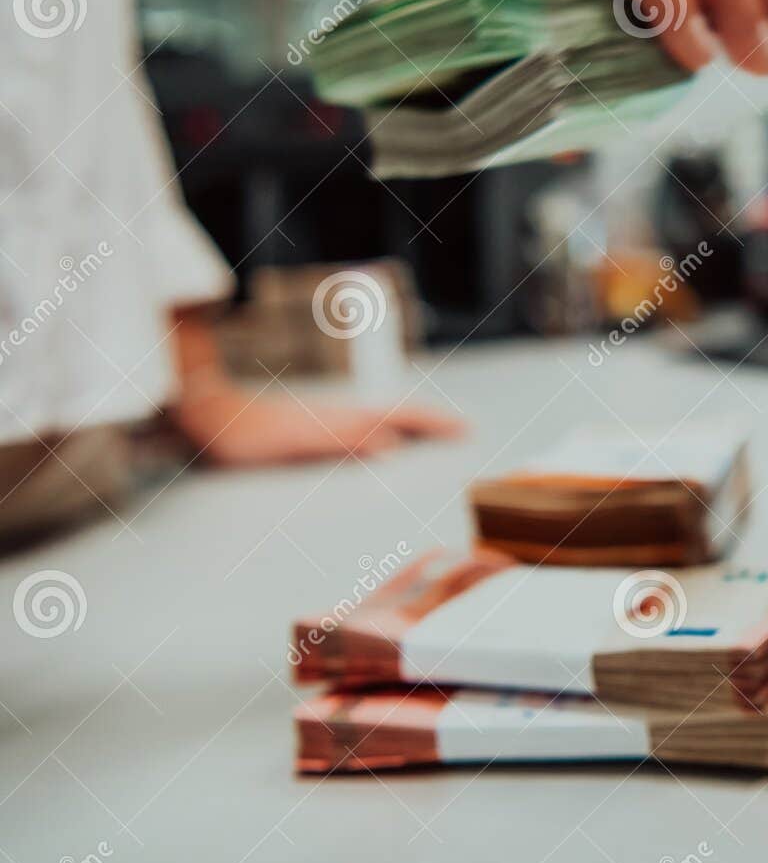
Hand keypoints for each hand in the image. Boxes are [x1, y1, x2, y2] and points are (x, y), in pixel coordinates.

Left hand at [170, 382, 464, 467]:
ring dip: (409, 427)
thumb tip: (393, 447)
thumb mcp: (299, 443)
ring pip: (380, 420)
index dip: (435, 423)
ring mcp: (326, 421)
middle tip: (461, 430)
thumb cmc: (247, 436)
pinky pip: (361, 430)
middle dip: (431, 422)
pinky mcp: (311, 429)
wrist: (207, 416)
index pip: (402, 417)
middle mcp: (340, 416)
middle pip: (397, 415)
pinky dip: (383, 434)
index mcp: (345, 419)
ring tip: (430, 436)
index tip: (466, 429)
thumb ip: (345, 441)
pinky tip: (377, 445)